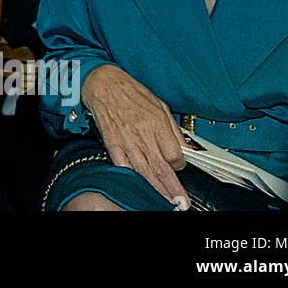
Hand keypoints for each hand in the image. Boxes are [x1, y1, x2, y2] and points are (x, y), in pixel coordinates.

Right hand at [81, 64, 188, 207]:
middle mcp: (142, 134)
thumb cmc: (131, 91)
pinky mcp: (112, 143)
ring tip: (166, 200)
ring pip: (144, 171)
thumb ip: (173, 128)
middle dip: (173, 189)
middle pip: (161, 168)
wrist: (103, 84)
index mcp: (157, 122)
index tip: (180, 166)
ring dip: (156, 188)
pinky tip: (140, 186)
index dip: (180, 164)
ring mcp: (126, 140)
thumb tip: (185, 147)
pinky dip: (132, 178)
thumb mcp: (160, 105)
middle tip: (182, 202)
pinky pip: (123, 165)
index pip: (174, 154)